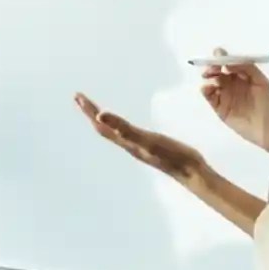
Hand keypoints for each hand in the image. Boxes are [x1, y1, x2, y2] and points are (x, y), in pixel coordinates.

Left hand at [74, 93, 206, 183]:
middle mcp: (128, 144)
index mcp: (125, 141)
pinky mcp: (149, 146)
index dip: (89, 110)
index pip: (100, 124)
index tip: (77, 95)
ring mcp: (138, 146)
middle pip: (103, 127)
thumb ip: (123, 128)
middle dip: (91, 112)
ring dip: (102, 119)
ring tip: (96, 110)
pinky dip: (120, 125)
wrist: (191, 173)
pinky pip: (127, 133)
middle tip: (79, 97)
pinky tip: (125, 126)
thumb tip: (100, 116)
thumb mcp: (146, 139)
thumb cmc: (171, 155)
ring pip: (113, 132)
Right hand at [200, 48, 268, 152]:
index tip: (218, 54)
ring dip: (209, 77)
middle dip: (213, 66)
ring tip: (210, 76)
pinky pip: (210, 97)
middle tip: (212, 67)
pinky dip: (206, 91)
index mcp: (243, 77)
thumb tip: (229, 62)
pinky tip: (207, 88)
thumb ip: (247, 68)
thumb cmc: (268, 104)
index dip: (223, 58)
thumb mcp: (261, 82)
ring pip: (213, 82)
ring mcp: (226, 96)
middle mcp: (233, 85)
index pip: (230, 63)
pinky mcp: (220, 108)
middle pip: (219, 71)